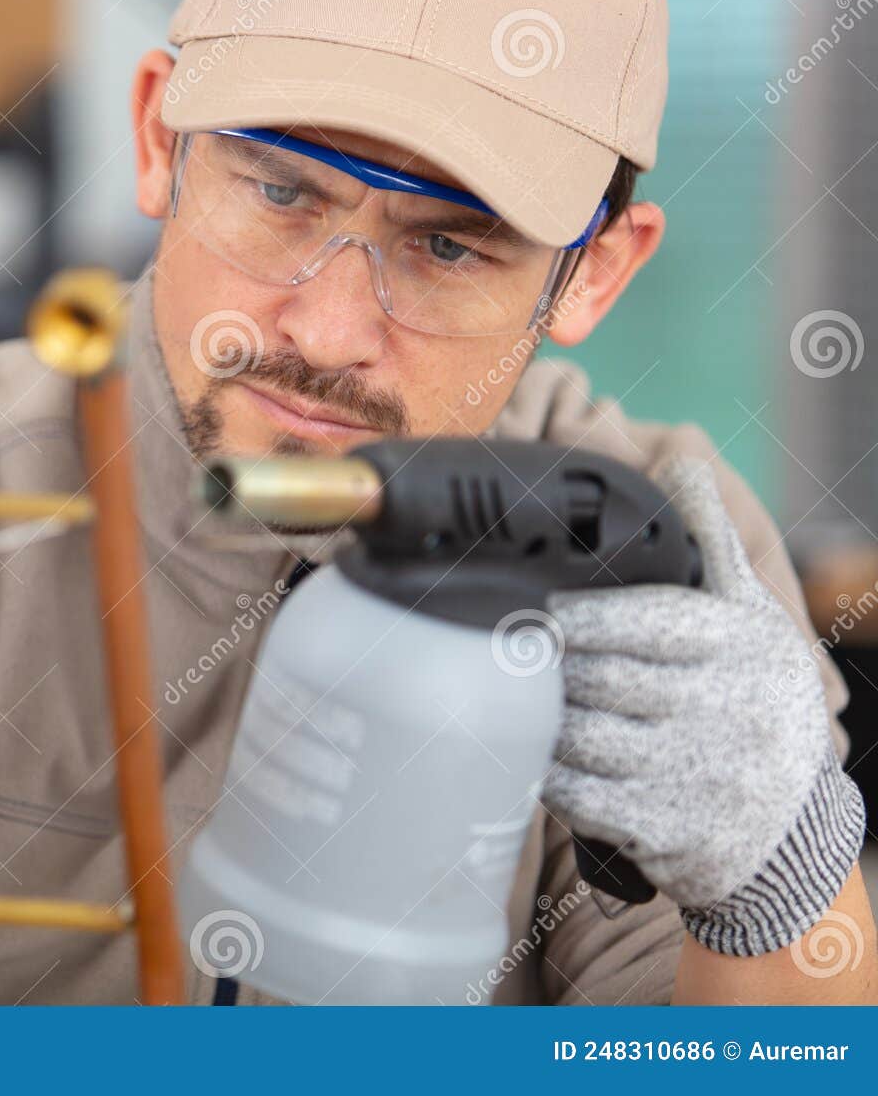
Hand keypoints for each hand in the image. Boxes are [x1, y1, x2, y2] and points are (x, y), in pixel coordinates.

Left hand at [543, 457, 864, 955]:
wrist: (793, 829)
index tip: (533, 607)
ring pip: (585, 736)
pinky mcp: (670, 832)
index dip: (576, 614)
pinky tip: (525, 755)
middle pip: (602, 677)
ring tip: (506, 697)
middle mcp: (726, 709)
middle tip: (501, 650)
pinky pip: (582, 797)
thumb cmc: (757, 703)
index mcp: (739, 647)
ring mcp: (699, 776)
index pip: (641, 619)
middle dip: (548, 666)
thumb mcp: (753, 620)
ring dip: (539, 718)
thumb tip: (684, 461)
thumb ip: (713, 544)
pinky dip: (546, 775)